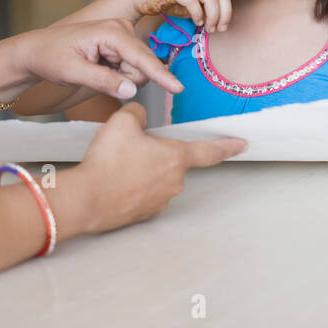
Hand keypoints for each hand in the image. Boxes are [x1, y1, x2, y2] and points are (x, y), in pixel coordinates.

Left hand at [11, 18, 184, 100]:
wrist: (37, 51)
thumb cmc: (50, 57)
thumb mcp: (72, 72)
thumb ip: (103, 81)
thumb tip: (130, 91)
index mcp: (111, 31)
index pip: (141, 56)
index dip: (159, 74)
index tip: (177, 88)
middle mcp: (121, 29)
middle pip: (143, 64)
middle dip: (124, 78)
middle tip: (95, 75)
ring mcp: (123, 36)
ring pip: (139, 69)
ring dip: (121, 79)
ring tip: (95, 72)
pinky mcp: (121, 45)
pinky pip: (132, 68)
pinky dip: (118, 76)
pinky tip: (100, 69)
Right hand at [69, 100, 246, 233]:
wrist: (85, 199)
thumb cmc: (108, 161)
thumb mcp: (123, 122)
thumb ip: (138, 113)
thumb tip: (140, 117)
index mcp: (176, 158)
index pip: (209, 151)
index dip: (227, 146)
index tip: (242, 144)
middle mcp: (174, 182)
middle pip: (172, 161)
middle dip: (156, 153)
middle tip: (130, 148)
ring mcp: (159, 201)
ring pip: (156, 177)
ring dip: (143, 170)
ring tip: (117, 165)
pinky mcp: (143, 214)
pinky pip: (143, 194)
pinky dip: (132, 186)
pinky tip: (115, 180)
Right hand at [126, 0, 263, 30]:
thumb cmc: (171, 0)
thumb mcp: (194, 3)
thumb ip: (209, 6)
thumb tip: (221, 21)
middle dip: (226, 13)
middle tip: (221, 29)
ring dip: (213, 16)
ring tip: (208, 29)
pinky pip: (193, 0)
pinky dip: (198, 14)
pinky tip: (197, 23)